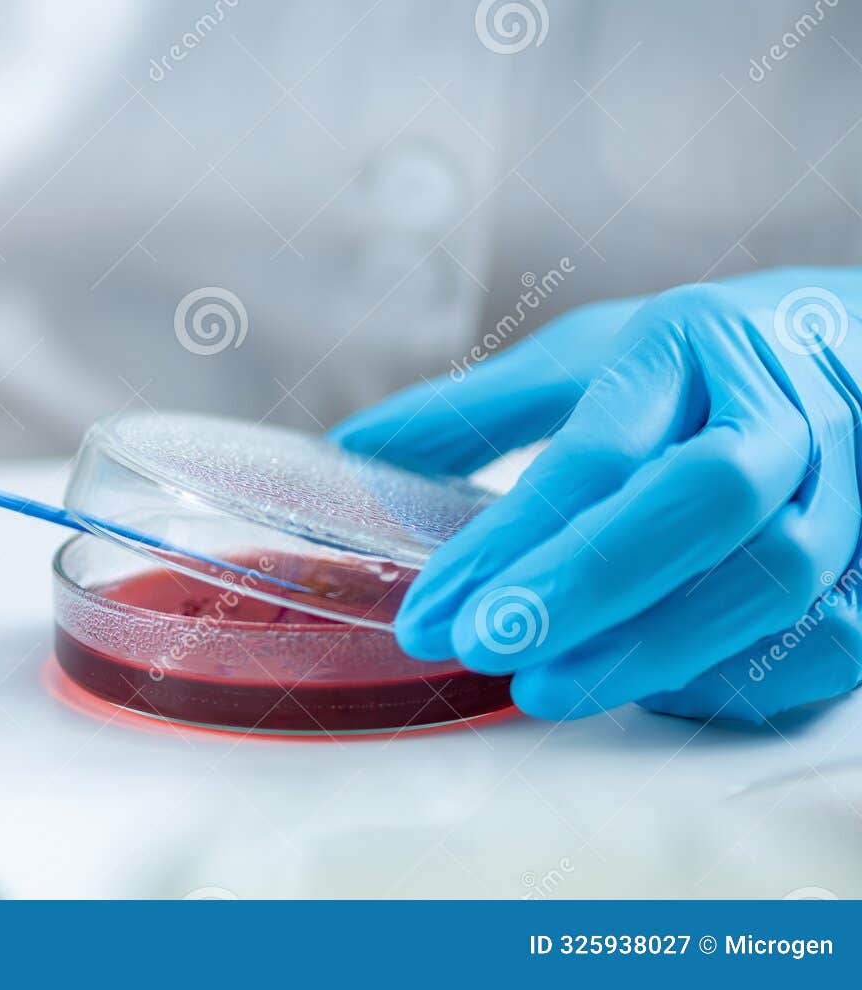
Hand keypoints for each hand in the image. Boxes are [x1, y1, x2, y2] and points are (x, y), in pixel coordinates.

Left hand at [332, 270, 861, 722]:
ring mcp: (857, 472)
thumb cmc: (705, 359)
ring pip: (776, 573)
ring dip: (659, 646)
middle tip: (486, 650)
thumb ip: (478, 409)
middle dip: (588, 585)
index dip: (510, 541)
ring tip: (549, 689)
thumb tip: (353, 448)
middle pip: (700, 499)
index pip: (595, 450)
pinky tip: (659, 692)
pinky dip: (746, 672)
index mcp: (688, 341)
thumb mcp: (592, 354)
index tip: (431, 615)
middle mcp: (782, 400)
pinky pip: (837, 628)